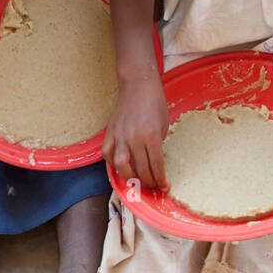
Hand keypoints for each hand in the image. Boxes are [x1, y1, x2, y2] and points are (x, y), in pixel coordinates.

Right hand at [102, 73, 168, 190]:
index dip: (161, 180)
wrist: (138, 85)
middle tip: (152, 186)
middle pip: (141, 169)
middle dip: (148, 182)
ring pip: (121, 166)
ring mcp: (120, 136)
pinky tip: (121, 166)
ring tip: (136, 181)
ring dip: (129, 178)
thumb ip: (157, 145)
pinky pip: (108, 154)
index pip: (156, 165)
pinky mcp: (110, 132)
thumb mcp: (163, 125)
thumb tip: (153, 163)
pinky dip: (113, 163)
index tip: (164, 187)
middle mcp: (135, 137)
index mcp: (151, 135)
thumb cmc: (154, 104)